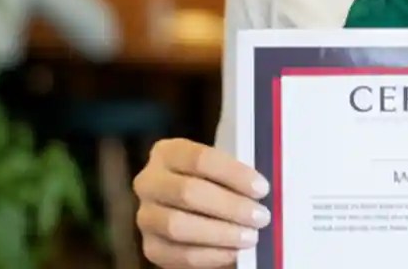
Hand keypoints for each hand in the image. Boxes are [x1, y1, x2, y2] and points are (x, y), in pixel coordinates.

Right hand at [133, 138, 271, 267]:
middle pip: (187, 192)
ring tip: (250, 236)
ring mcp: (146, 216)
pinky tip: (233, 252)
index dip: (233, 174)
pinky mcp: (151, 247)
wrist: (195, 213)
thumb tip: (261, 191)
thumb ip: (237, 176)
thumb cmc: (216, 184)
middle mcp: (149, 182)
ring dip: (220, 233)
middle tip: (260, 217)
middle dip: (229, 206)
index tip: (262, 189)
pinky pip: (178, 254)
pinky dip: (210, 255)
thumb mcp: (222, 171)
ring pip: (178, 226)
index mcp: (168, 152)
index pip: (200, 159)